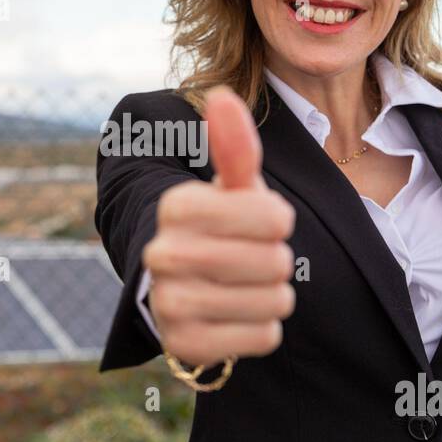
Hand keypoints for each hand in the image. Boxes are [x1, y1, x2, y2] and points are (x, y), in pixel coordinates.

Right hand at [142, 85, 296, 367]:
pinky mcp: (185, 346)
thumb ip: (234, 145)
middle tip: (253, 259)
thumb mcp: (232, 188)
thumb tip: (222, 95)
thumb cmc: (222, 228)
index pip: (273, 216)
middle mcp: (162, 254)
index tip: (261, 222)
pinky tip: (238, 318)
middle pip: (275, 261)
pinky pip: (264, 337)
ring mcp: (169, 303)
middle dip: (277, 261)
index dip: (279, 221)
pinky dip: (263, 330)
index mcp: (175, 205)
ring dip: (273, 296)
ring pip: (273, 301)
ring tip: (246, 287)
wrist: (187, 291)